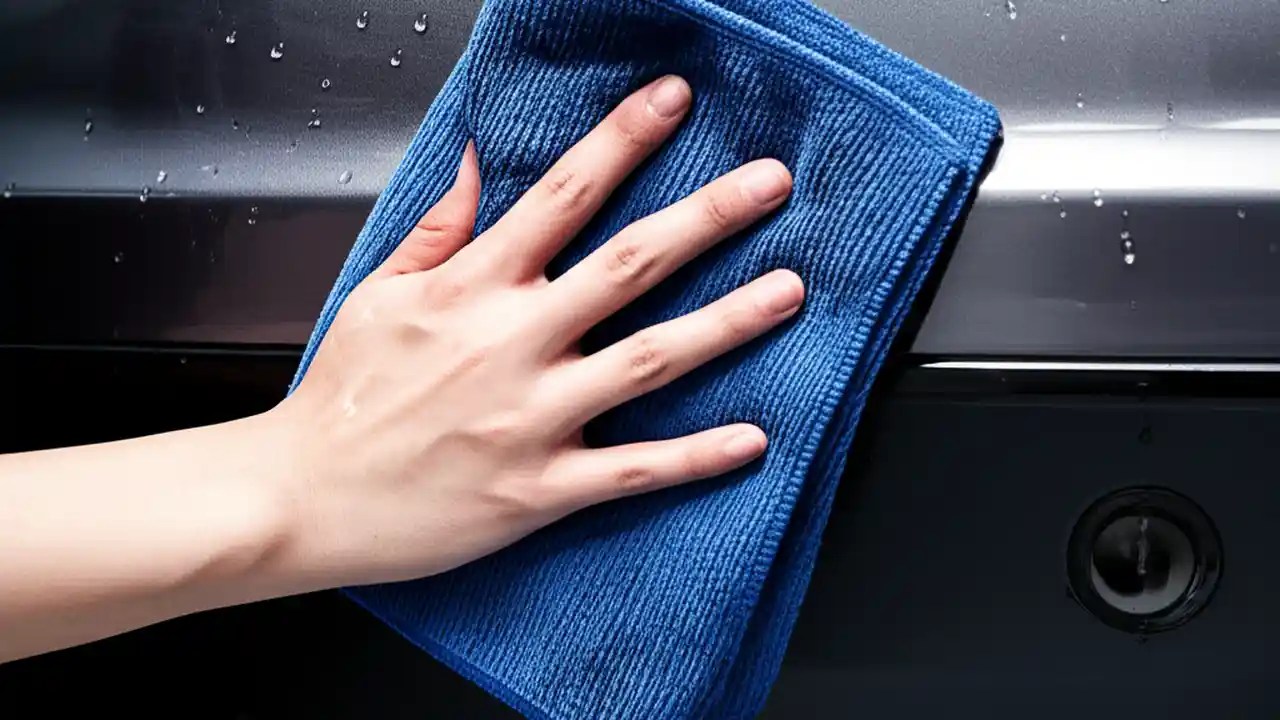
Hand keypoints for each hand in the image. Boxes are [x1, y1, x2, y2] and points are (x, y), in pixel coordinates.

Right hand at [274, 75, 802, 589]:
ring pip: (649, 358)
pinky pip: (632, 470)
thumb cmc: (342, 397)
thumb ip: (439, 226)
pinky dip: (695, 456)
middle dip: (706, 217)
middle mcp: (511, 344)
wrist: (301, 498)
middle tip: (770, 184)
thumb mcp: (378, 293)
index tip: (673, 102)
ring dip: (727, 322)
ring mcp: (530, 418)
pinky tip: (751, 438)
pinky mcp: (539, 489)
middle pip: (628, 265)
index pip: (563, 196)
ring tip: (789, 291)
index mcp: (472, 289)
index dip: (623, 141)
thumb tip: (482, 163)